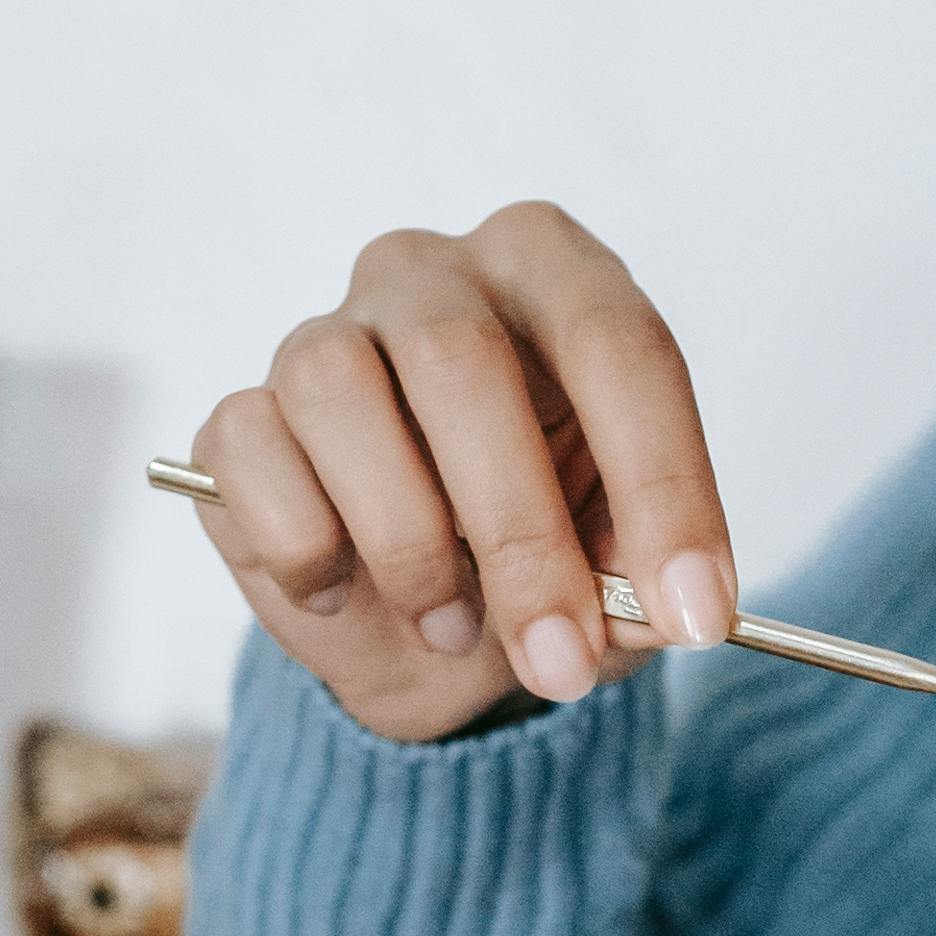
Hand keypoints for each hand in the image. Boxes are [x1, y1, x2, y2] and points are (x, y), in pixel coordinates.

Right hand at [180, 205, 737, 743]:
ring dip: (406, 540)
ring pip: (338, 391)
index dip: (665, 485)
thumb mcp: (620, 574)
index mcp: (554, 277)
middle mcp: (433, 277)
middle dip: (521, 534)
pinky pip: (252, 455)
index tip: (694, 612)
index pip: (618, 344)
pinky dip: (308, 547)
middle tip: (560, 658)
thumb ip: (640, 578)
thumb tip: (654, 612)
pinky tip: (346, 593)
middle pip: (463, 361)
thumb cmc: (543, 559)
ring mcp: (325, 334)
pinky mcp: (241, 417)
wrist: (432, 634)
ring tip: (452, 627)